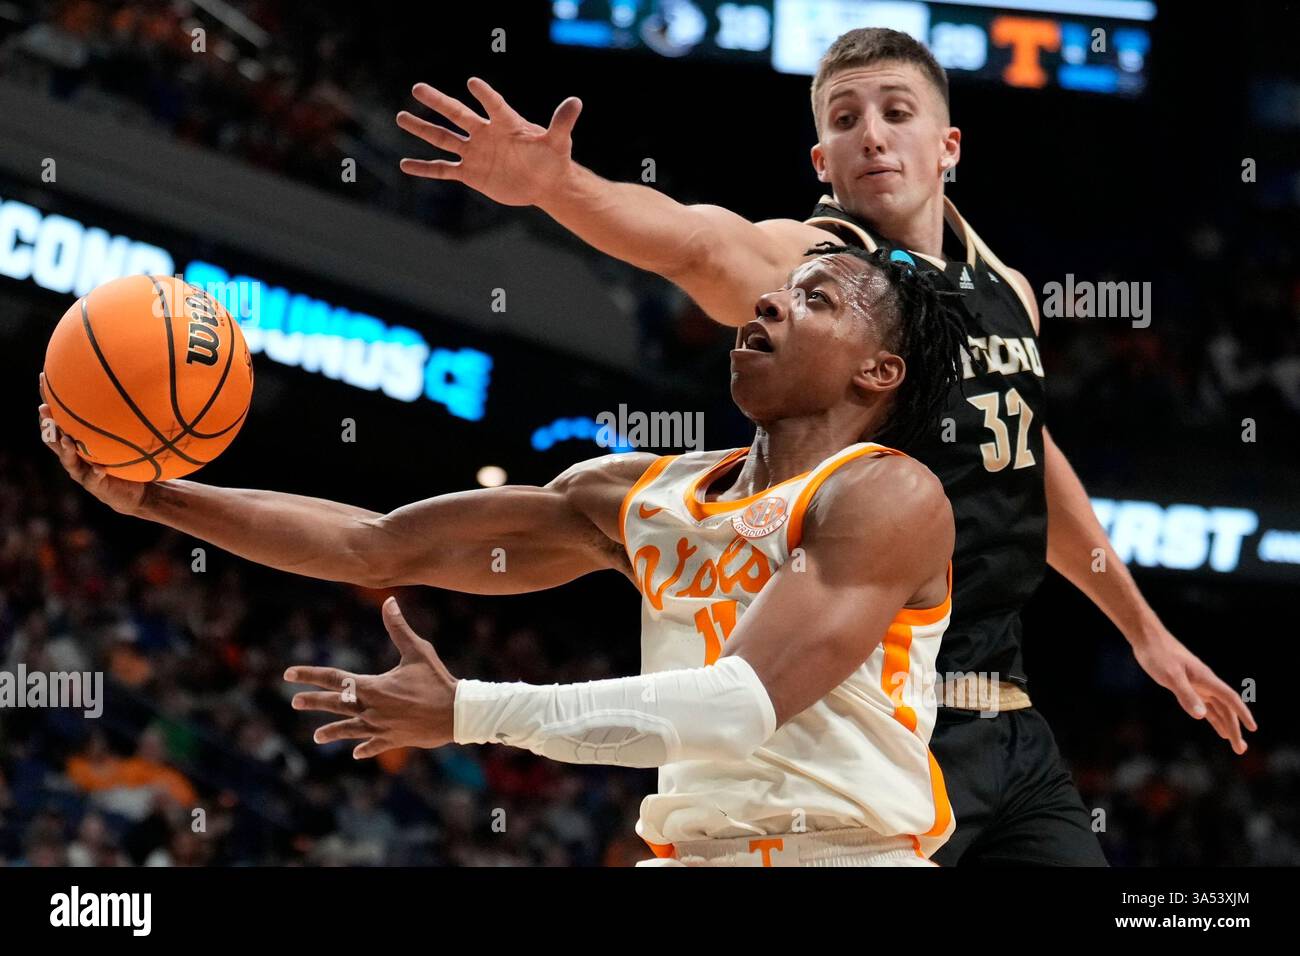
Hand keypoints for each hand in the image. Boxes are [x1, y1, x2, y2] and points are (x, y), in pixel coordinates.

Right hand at [38, 373, 148, 516]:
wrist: (134, 490)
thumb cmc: (125, 457)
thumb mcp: (121, 434)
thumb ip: (120, 415)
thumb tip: (130, 382)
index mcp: (76, 440)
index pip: (58, 418)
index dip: (49, 400)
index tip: (43, 379)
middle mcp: (74, 455)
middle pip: (54, 439)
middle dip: (48, 425)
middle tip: (44, 410)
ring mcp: (83, 471)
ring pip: (68, 460)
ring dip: (65, 450)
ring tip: (66, 440)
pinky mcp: (96, 486)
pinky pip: (94, 479)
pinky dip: (96, 474)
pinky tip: (100, 469)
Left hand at [285, 597, 458, 758]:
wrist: (456, 714)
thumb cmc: (437, 680)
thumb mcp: (418, 651)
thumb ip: (399, 628)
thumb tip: (389, 601)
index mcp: (373, 686)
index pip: (334, 679)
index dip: (310, 675)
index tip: (289, 674)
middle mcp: (371, 708)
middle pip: (335, 705)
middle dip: (314, 702)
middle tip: (295, 701)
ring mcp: (380, 727)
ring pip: (350, 730)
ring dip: (333, 732)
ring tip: (317, 737)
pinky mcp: (393, 740)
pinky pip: (374, 745)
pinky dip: (365, 748)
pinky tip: (356, 753)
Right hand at [396, 77, 581, 206]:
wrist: (544, 182)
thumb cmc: (552, 159)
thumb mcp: (558, 142)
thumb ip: (562, 123)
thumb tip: (576, 101)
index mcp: (505, 123)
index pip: (493, 105)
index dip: (484, 95)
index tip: (472, 83)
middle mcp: (485, 134)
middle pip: (458, 115)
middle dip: (438, 102)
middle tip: (417, 88)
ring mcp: (475, 152)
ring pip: (444, 139)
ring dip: (423, 129)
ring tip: (402, 117)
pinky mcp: (471, 173)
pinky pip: (444, 169)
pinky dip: (426, 168)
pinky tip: (405, 165)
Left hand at [1131, 626, 1257, 753]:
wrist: (1147, 639)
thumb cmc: (1158, 655)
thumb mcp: (1170, 676)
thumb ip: (1186, 695)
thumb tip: (1201, 716)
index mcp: (1206, 679)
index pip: (1230, 698)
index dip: (1242, 713)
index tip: (1253, 729)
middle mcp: (1205, 683)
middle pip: (1226, 708)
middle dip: (1234, 728)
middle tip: (1240, 750)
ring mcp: (1197, 684)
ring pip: (1217, 708)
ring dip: (1225, 725)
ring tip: (1234, 743)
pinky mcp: (1187, 685)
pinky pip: (1205, 705)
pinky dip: (1212, 717)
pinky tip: (1217, 727)